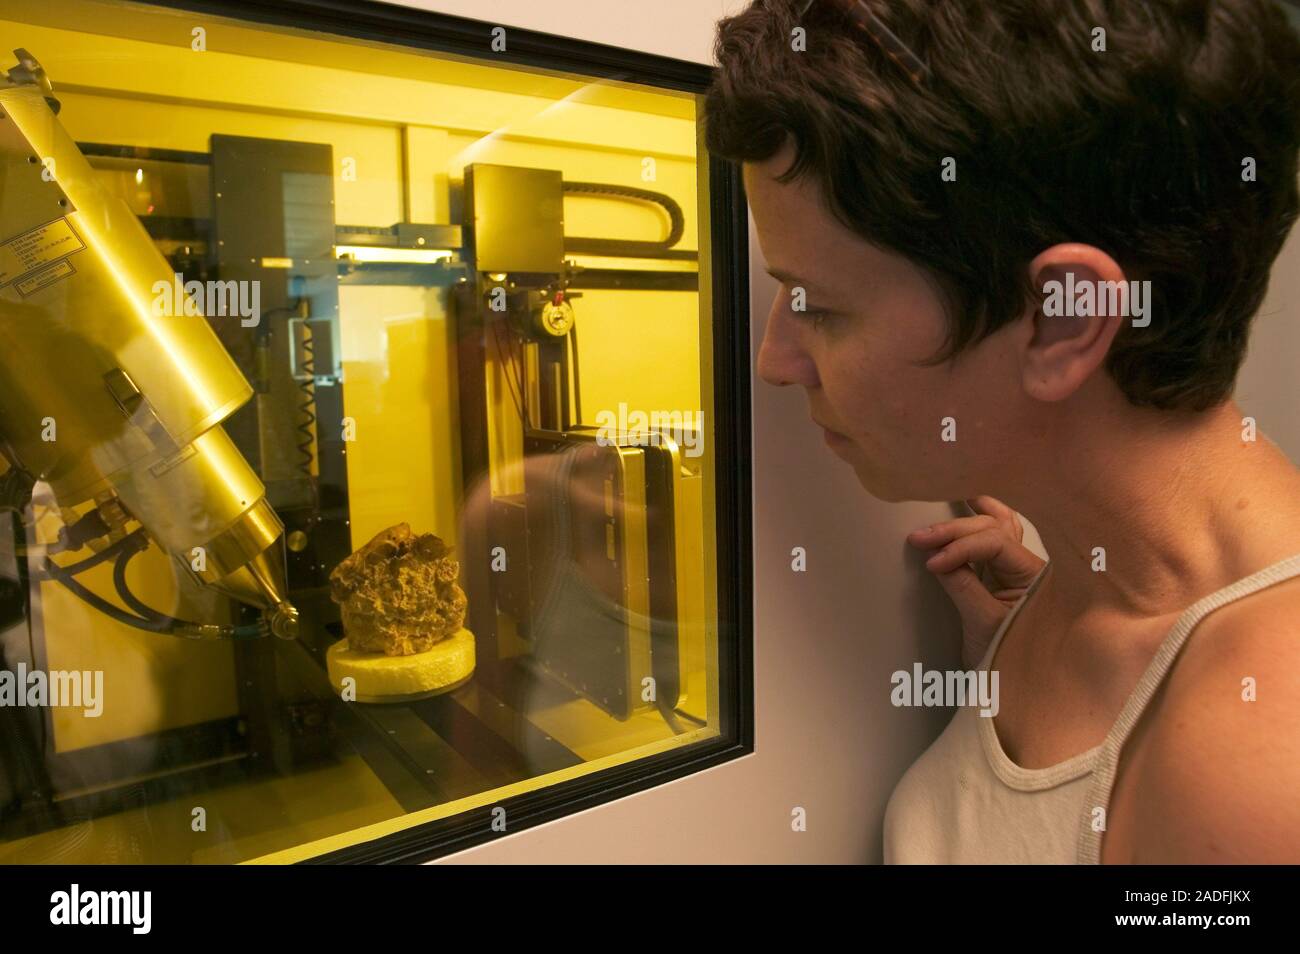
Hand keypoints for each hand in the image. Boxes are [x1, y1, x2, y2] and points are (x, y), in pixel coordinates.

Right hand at [906, 495, 1046, 667]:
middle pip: (994, 529)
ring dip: (974, 512)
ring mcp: (1019, 567)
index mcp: (1034, 576)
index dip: (961, 547)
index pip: (995, 543)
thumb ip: (962, 586)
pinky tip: (970, 504)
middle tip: (919, 538)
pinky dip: (982, 520)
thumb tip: (936, 556)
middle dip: (955, 531)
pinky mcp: (1004, 573)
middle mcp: (1031, 564)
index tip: (932, 564)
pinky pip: (996, 537)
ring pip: (1001, 524)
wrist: (1021, 688)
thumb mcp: (983, 624)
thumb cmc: (1008, 658)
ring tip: (951, 495)